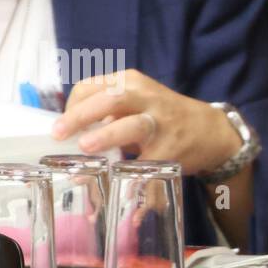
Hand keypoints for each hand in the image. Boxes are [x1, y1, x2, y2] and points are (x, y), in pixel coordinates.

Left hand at [53, 70, 240, 176]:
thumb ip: (102, 111)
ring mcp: (160, 122)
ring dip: (107, 136)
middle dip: (80, 116)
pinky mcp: (171, 148)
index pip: (89, 87)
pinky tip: (114, 184)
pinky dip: (129, 174)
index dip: (70, 107)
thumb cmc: (158, 115)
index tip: (62, 128)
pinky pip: (146, 162)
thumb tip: (65, 133)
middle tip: (58, 134)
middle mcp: (145, 97)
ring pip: (132, 125)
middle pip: (109, 99)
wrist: (209, 130)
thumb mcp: (132, 101)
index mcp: (128, 82)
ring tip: (86, 146)